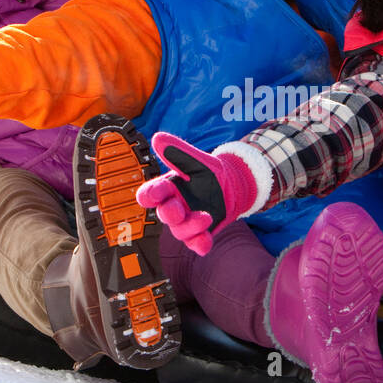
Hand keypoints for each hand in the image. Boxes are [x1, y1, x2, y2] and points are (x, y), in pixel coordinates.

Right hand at [135, 133, 260, 255]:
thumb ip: (178, 152)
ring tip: (206, 216)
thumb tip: (157, 137)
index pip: (150, 194)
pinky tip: (206, 241)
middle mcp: (174, 206)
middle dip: (169, 213)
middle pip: (164, 215)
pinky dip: (200, 244)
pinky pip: (196, 244)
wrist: (234, 186)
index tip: (153, 195)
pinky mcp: (201, 233)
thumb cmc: (209, 172)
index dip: (148, 196)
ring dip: (190, 227)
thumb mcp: (196, 159)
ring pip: (180, 232)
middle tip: (179, 208)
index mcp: (168, 188)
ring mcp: (187, 221)